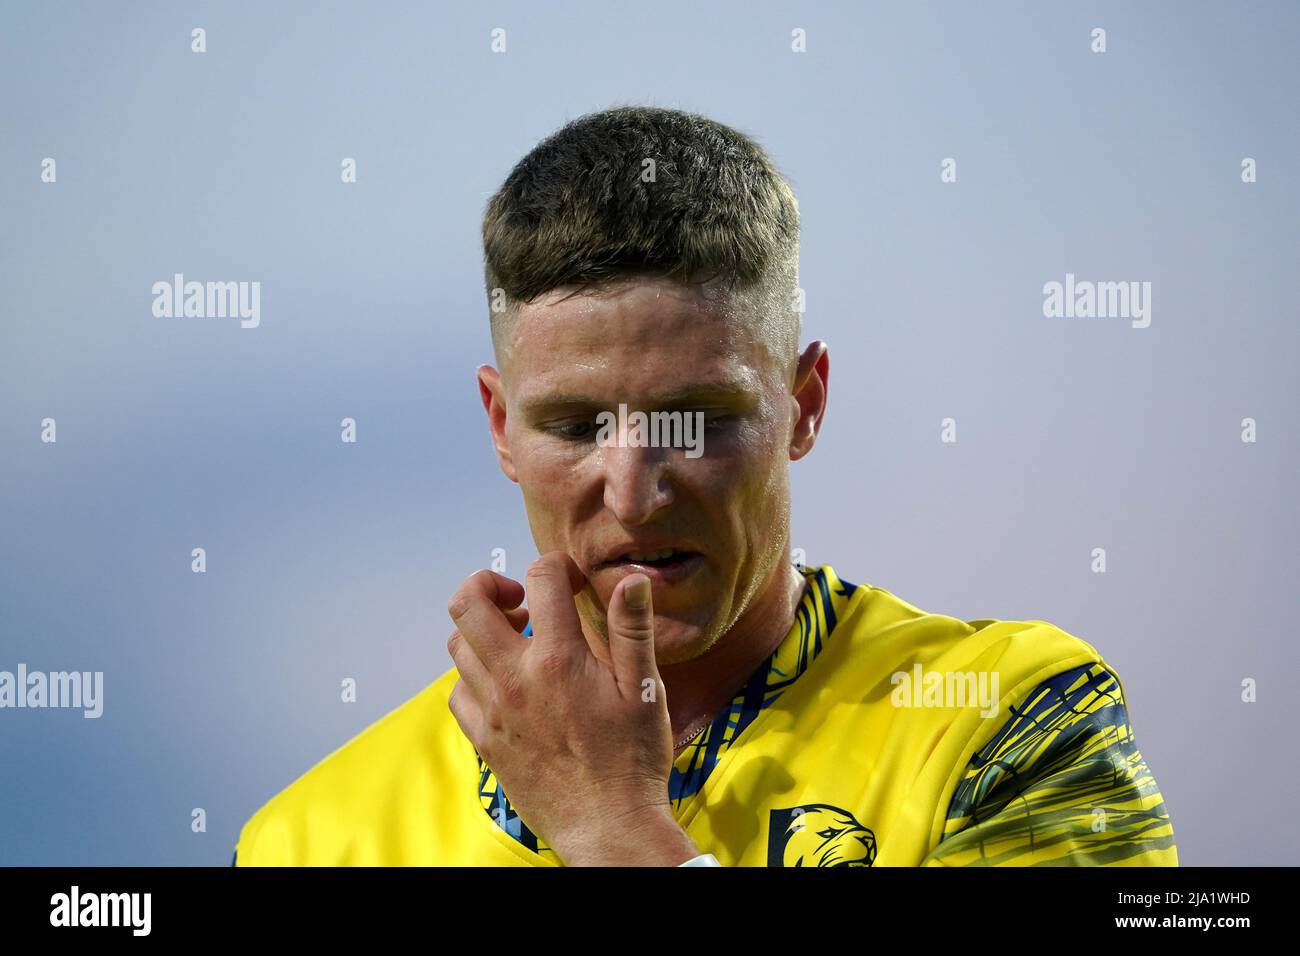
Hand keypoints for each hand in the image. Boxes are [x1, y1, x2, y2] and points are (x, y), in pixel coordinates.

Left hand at [446, 550, 700, 865]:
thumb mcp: (644, 688)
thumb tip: (632, 579)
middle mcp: (515, 679)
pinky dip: (473, 676)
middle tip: (521, 598)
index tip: (575, 582)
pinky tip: (504, 682)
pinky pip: (456, 693)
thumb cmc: (633, 759)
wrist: (609, 826)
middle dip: (489, 584)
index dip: (559, 567)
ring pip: (458, 647)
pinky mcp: (485, 741)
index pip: (541, 578)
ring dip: (482, 631)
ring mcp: (493, 711)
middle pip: (468, 605)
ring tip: (517, 638)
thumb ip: (633, 628)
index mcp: (559, 659)